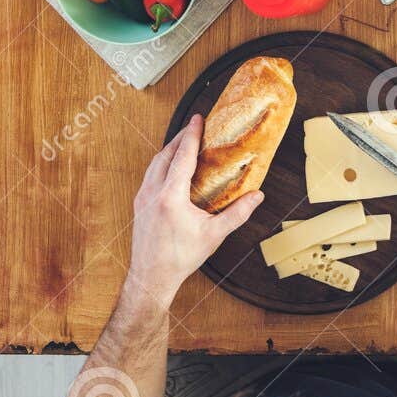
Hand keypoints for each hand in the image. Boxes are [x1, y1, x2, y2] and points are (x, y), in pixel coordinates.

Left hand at [126, 114, 262, 307]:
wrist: (151, 277)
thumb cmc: (180, 258)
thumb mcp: (214, 235)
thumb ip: (237, 214)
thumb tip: (257, 196)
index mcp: (170, 197)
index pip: (182, 157)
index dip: (192, 135)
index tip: (199, 119)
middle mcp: (152, 192)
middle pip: (166, 154)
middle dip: (181, 137)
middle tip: (195, 126)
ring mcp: (142, 198)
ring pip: (155, 163)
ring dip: (170, 149)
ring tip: (185, 142)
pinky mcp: (139, 204)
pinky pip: (150, 175)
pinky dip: (162, 163)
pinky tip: (171, 167)